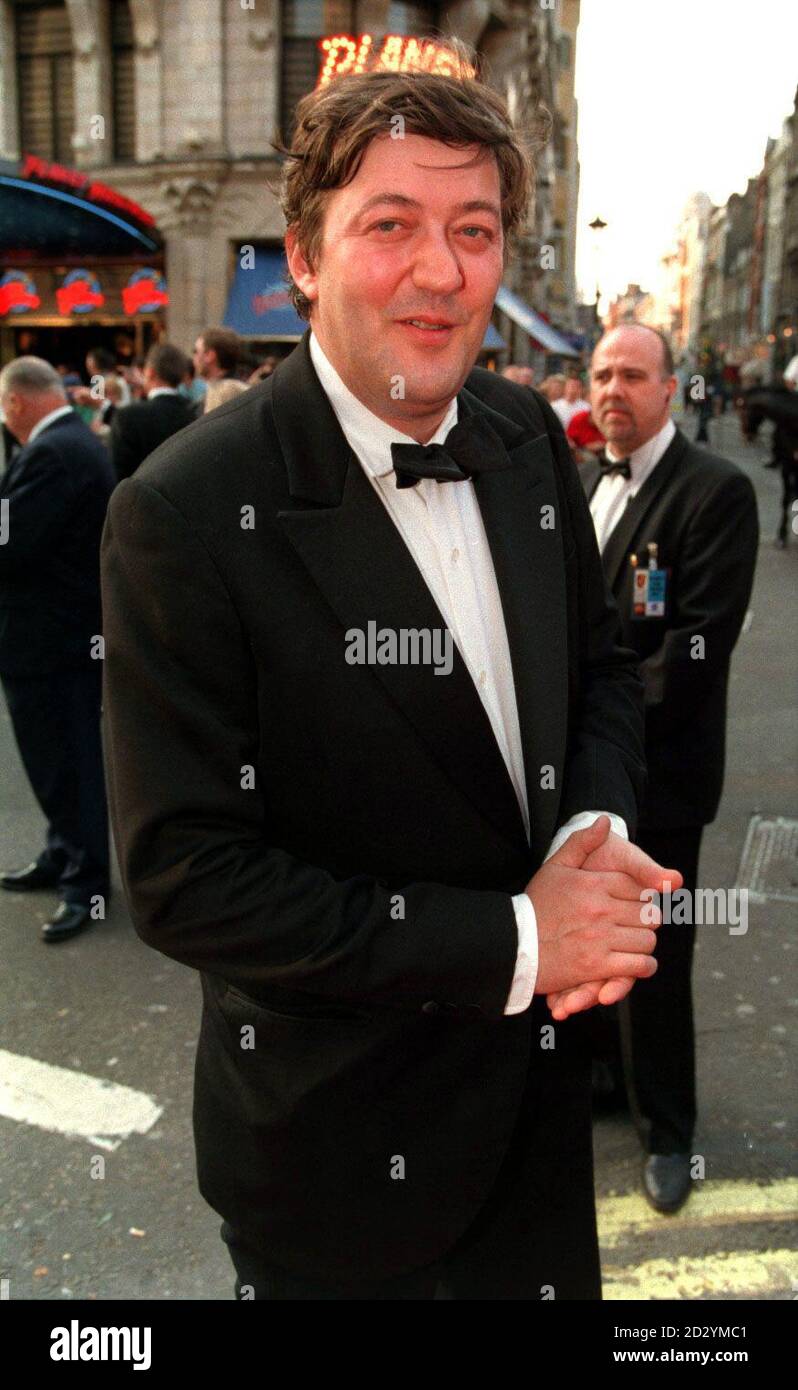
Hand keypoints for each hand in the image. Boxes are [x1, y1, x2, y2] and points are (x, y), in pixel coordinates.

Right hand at [545, 822, 682, 1019]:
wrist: (515, 944)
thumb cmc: (537, 905)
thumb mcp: (555, 866)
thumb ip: (582, 842)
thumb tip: (604, 821)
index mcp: (594, 884)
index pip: (641, 887)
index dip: (642, 896)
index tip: (633, 902)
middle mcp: (601, 910)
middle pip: (649, 914)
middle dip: (646, 919)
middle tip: (635, 923)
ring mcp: (600, 939)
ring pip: (647, 939)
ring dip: (644, 942)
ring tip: (633, 942)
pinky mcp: (598, 966)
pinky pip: (640, 964)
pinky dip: (643, 965)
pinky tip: (635, 962)